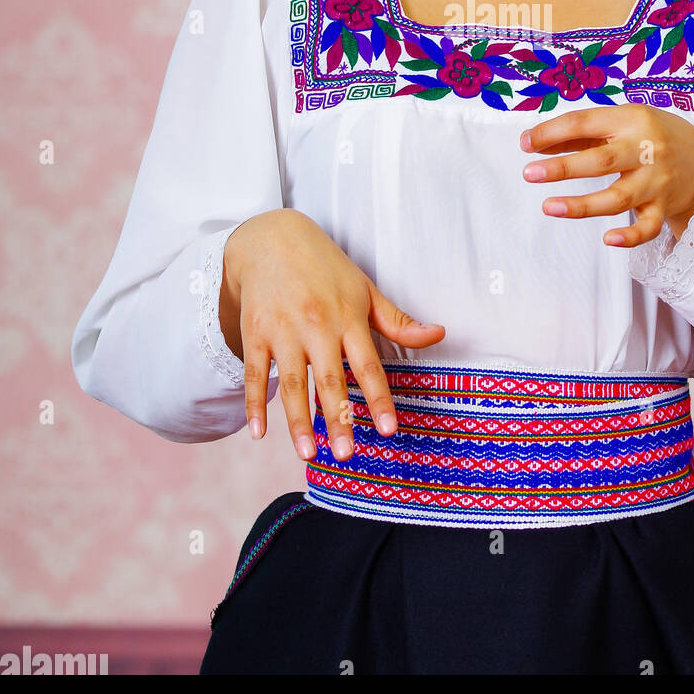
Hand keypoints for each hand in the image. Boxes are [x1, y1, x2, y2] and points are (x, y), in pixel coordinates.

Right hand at [222, 209, 445, 462]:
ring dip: (297, 420)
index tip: (387, 430)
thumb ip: (399, 322)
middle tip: (345, 455)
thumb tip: (439, 334)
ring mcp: (283, 330)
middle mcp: (316, 326)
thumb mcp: (365, 289)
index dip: (378, 399)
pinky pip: (255, 373)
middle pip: (329, 379)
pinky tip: (260, 433)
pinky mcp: (255, 332)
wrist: (272, 238)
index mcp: (348, 318)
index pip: (368, 365)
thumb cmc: (326, 268)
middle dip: (337, 419)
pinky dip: (254, 403)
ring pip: (292, 382)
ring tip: (307, 454)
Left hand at [519, 106, 693, 247]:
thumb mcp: (622, 122)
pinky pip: (647, 227)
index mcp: (632, 120)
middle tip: (530, 174)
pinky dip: (629, 237)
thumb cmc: (650, 135)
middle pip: (601, 161)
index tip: (525, 144)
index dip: (552, 133)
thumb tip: (535, 143)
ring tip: (548, 206)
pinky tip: (607, 239)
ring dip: (581, 206)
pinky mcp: (663, 206)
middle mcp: (647, 149)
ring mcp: (656, 181)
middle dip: (562, 168)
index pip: (585, 123)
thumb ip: (582, 133)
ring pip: (618, 198)